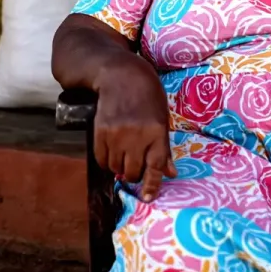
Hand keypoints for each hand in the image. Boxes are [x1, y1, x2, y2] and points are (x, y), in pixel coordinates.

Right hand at [94, 54, 176, 201]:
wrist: (120, 74)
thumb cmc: (147, 94)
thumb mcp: (162, 116)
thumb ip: (164, 146)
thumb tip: (170, 172)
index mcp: (156, 131)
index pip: (155, 166)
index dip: (152, 185)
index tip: (149, 197)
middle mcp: (136, 135)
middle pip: (133, 171)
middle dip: (135, 174)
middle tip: (136, 166)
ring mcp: (116, 134)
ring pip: (116, 168)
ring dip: (120, 167)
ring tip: (124, 155)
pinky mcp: (100, 132)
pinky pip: (102, 159)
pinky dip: (107, 161)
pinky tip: (112, 151)